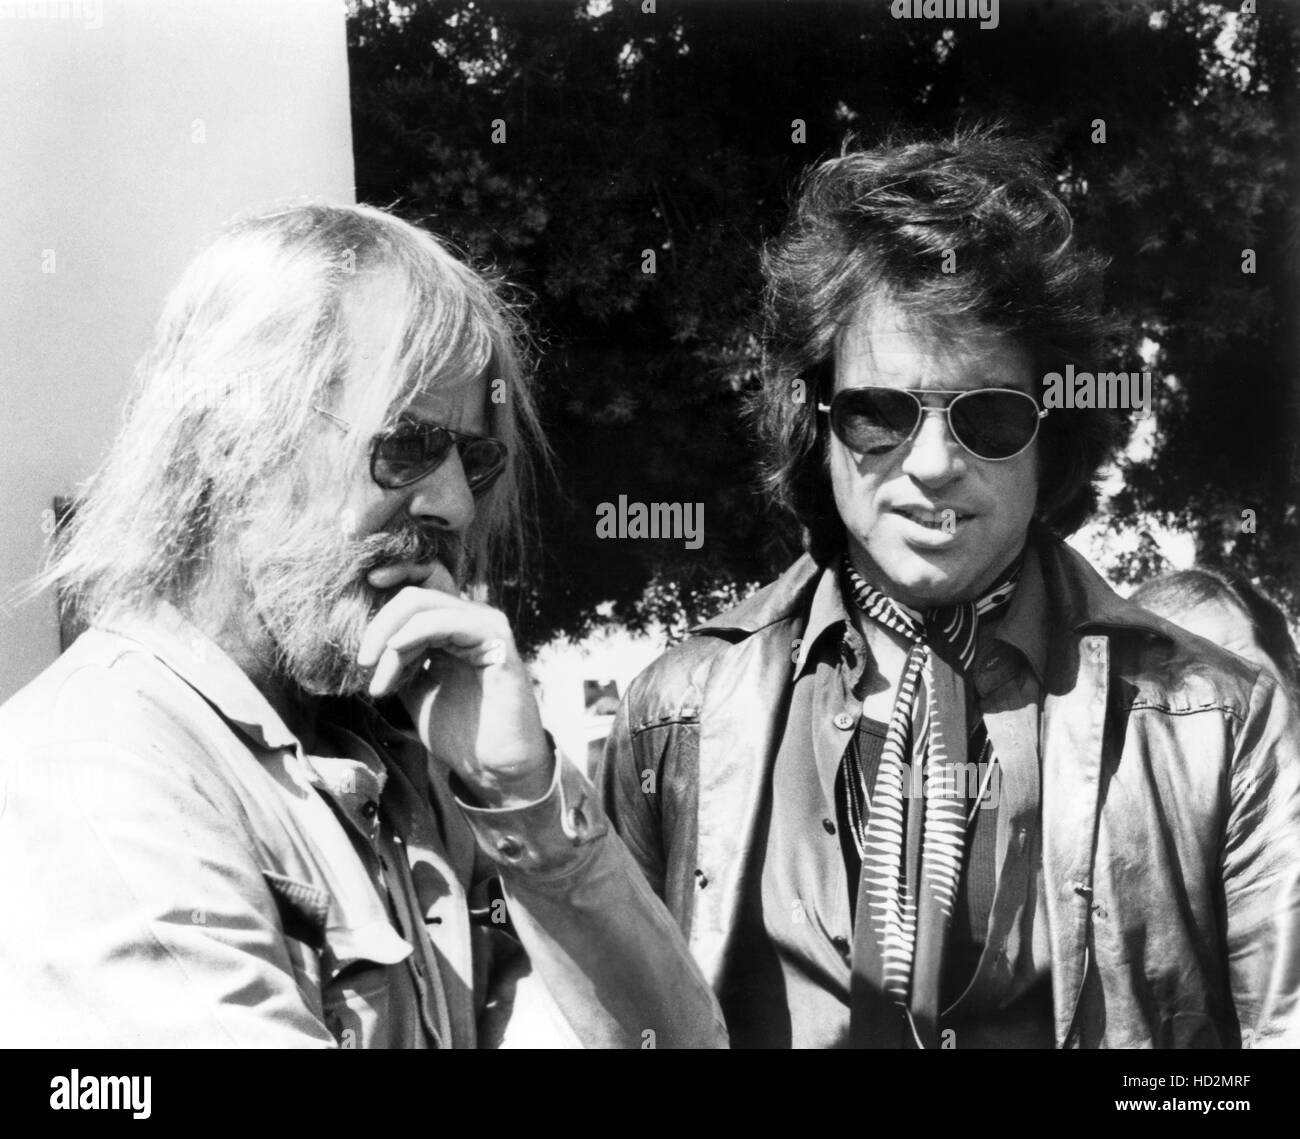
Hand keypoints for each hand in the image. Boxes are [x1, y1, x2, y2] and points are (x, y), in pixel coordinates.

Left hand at [357, 563, 552, 806]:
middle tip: (360, 662)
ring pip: (423, 605)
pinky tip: (394, 661)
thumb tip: (363, 643)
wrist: (494, 765)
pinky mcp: (496, 638)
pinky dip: (412, 636)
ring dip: (388, 639)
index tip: (366, 584)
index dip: (395, 574)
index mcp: (454, 625)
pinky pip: (445, 622)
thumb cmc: (459, 730)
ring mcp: (485, 624)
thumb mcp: (415, 688)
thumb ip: (397, 660)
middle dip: (378, 624)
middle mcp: (471, 617)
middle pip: (415, 593)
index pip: (424, 580)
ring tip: (376, 680)